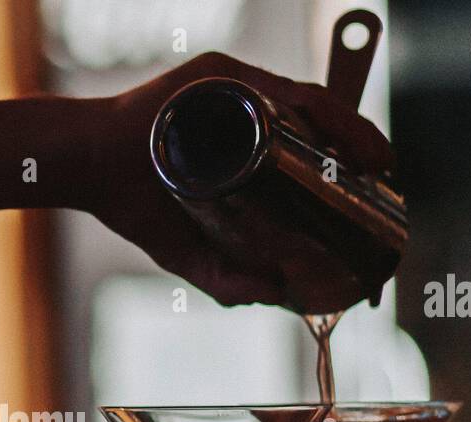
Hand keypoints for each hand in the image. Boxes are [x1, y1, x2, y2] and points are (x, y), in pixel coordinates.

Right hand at [86, 52, 395, 310]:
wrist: (86, 169)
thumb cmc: (134, 203)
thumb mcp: (191, 252)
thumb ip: (230, 279)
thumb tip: (282, 296)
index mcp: (243, 144)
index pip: (309, 147)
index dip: (349, 162)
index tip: (380, 185)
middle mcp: (245, 109)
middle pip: (317, 123)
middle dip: (358, 148)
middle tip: (384, 177)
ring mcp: (234, 89)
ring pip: (308, 105)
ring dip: (348, 132)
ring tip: (373, 162)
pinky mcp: (220, 76)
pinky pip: (281, 92)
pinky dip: (318, 113)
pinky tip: (339, 139)